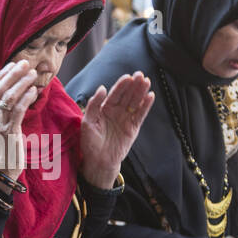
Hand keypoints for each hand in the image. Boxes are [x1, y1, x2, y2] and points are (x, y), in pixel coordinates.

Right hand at [0, 59, 38, 180]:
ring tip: (33, 74)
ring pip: (8, 97)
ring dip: (21, 83)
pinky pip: (17, 110)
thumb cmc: (1, 152)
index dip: (1, 75)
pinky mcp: (9, 132)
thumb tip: (11, 102)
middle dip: (12, 74)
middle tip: (25, 63)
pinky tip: (34, 91)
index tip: (12, 65)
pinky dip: (26, 98)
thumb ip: (0, 116)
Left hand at [78, 72, 153, 187]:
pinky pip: (141, 115)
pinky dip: (146, 106)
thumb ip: (94, 105)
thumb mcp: (87, 123)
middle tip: (141, 75)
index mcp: (104, 108)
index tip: (128, 77)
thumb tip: (102, 88)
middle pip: (127, 96)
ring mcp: (126, 119)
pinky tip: (150, 96)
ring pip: (135, 103)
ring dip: (141, 92)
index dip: (121, 85)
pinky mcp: (133, 128)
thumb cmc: (90, 143)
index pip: (115, 94)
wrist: (99, 162)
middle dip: (134, 85)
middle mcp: (116, 112)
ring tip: (147, 82)